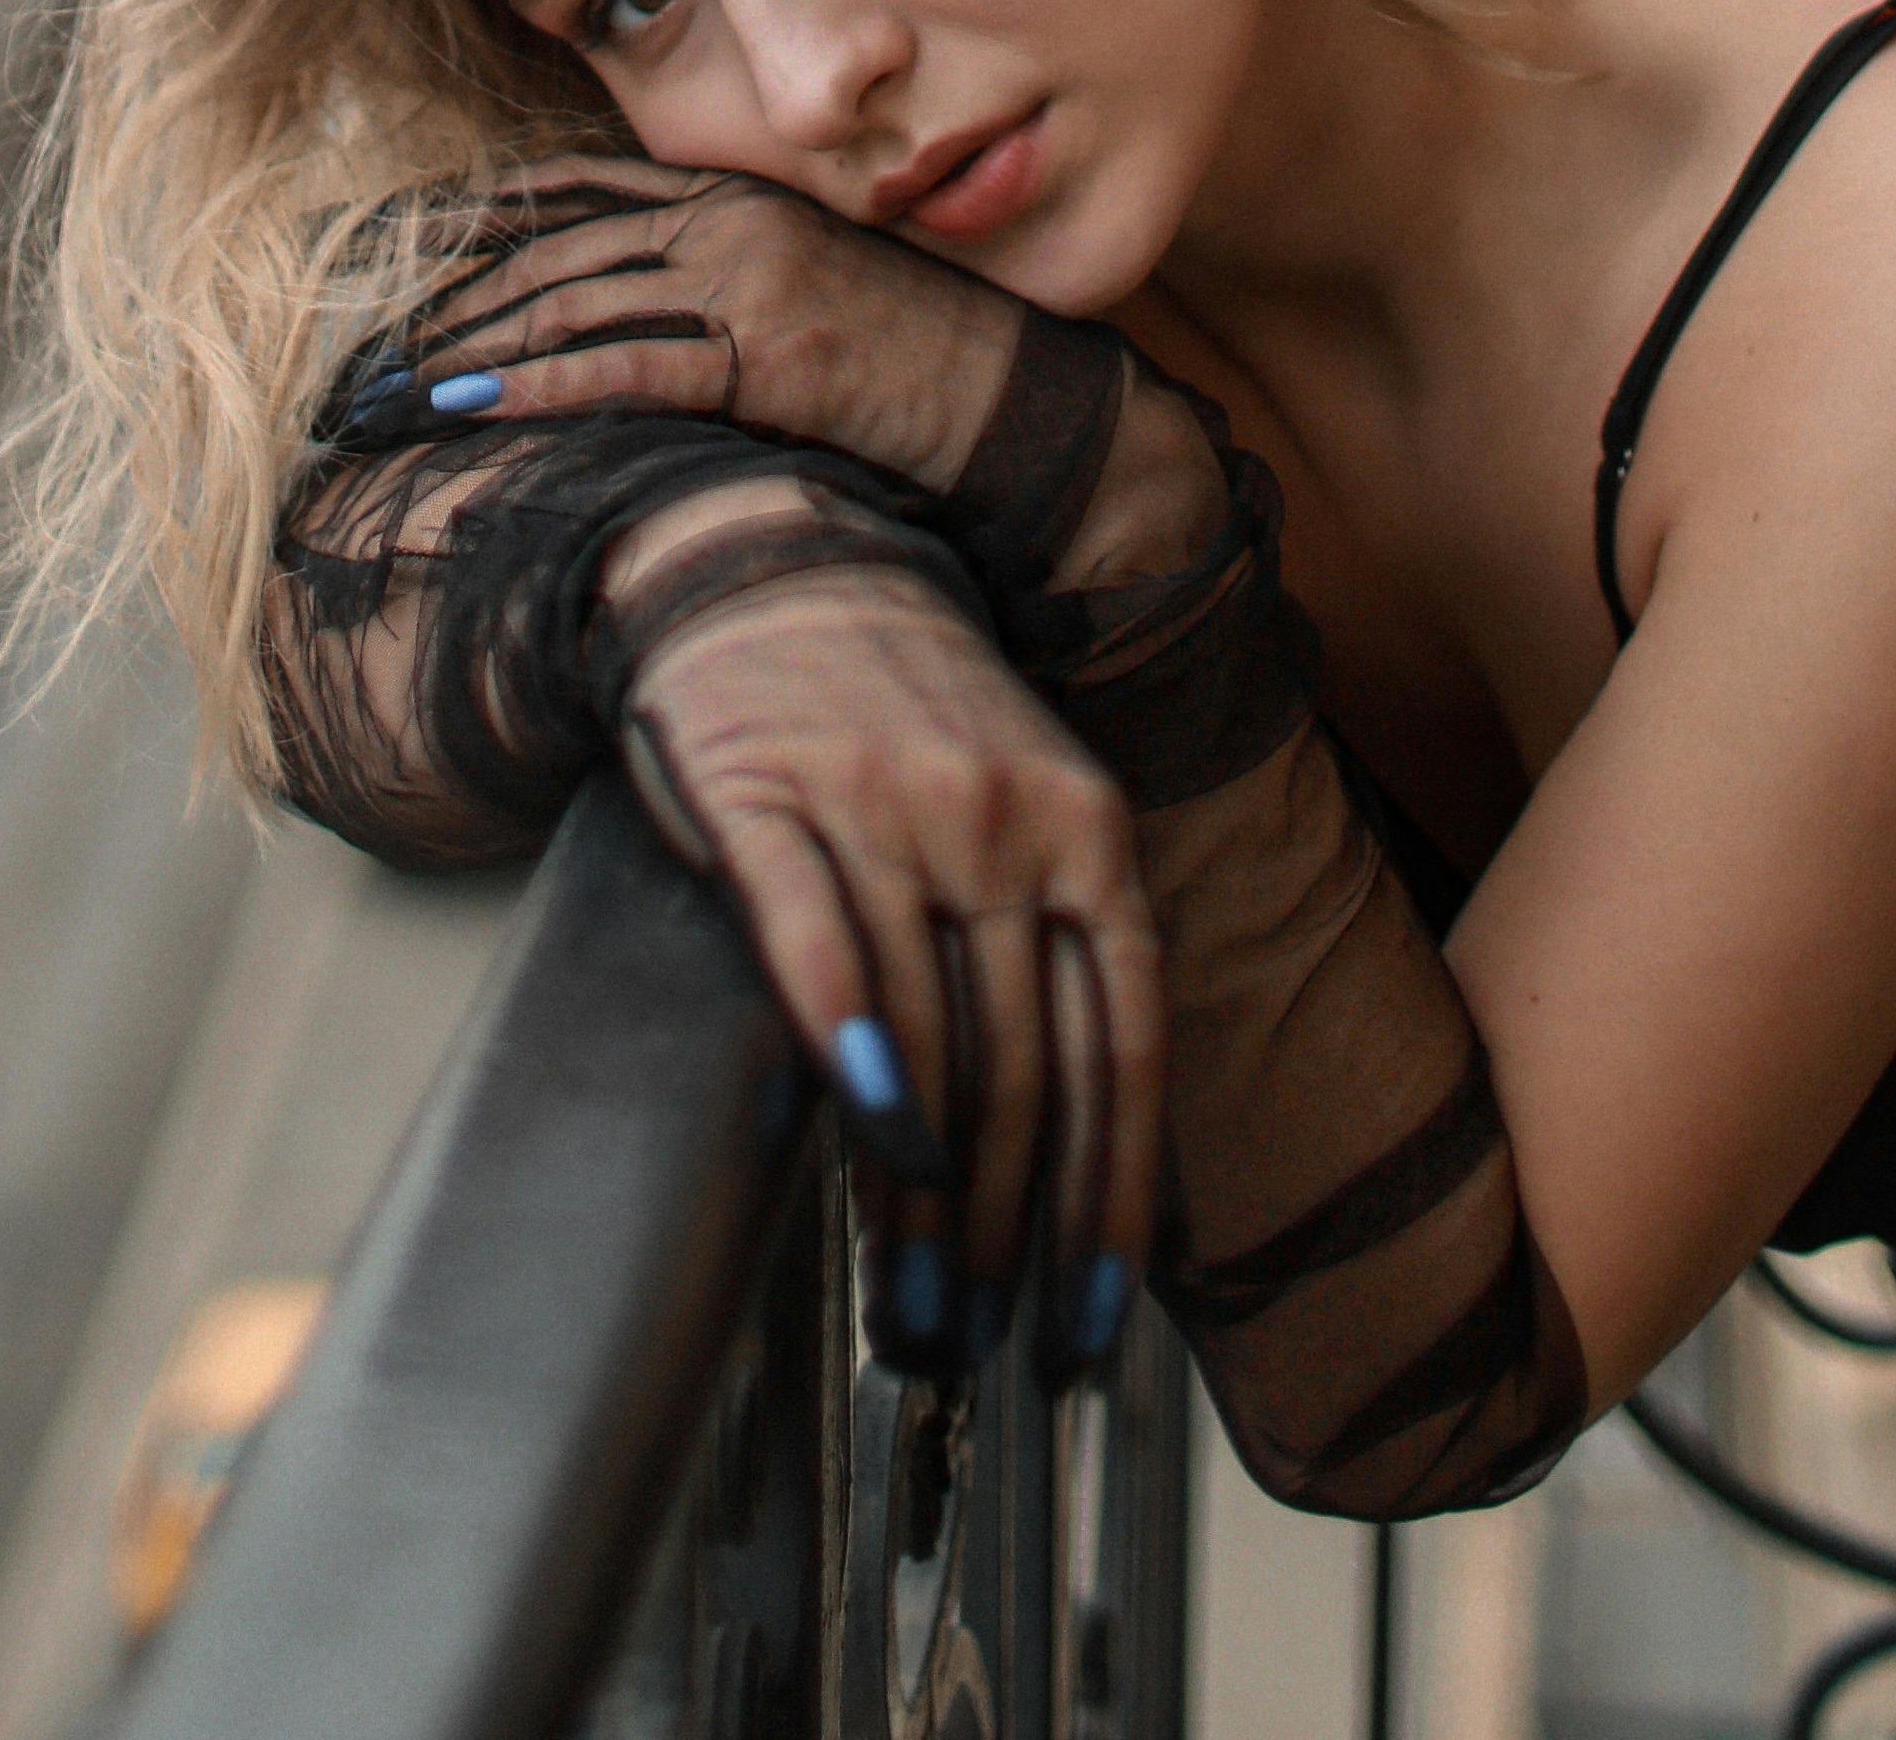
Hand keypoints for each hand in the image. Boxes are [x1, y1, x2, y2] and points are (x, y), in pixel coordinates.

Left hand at [394, 163, 1114, 567]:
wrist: (1017, 406)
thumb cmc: (908, 367)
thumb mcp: (798, 300)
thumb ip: (708, 293)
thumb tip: (608, 328)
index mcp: (731, 196)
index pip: (572, 195)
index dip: (479, 232)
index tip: (401, 268)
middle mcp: (730, 219)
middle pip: (554, 252)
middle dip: (453, 304)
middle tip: (370, 354)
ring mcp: (750, 279)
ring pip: (576, 303)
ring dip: (473, 354)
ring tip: (395, 393)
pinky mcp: (770, 350)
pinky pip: (630, 364)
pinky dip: (541, 388)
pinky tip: (474, 411)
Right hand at [596, 479, 1163, 1384]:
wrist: (776, 551)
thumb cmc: (907, 710)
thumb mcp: (1026, 800)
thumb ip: (1057, 944)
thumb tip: (1077, 1151)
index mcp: (1088, 828)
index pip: (1123, 1049)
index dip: (1111, 1203)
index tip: (1091, 1323)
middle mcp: (1002, 816)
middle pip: (1023, 1067)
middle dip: (1005, 1233)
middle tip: (979, 1343)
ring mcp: (888, 803)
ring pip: (924, 1033)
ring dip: (920, 1197)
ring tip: (909, 1306)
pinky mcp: (773, 792)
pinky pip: (818, 941)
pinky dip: (850, 1046)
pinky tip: (868, 1136)